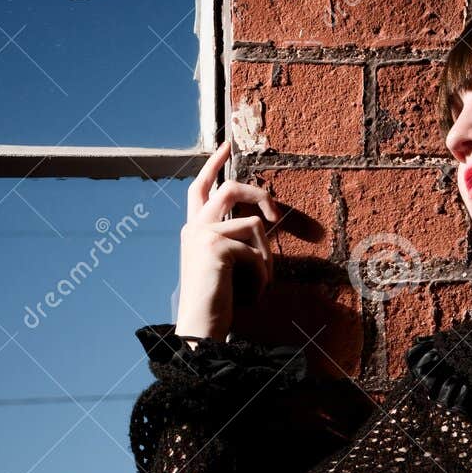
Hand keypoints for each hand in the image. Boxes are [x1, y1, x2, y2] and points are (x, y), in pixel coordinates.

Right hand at [175, 137, 279, 342]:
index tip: (227, 142)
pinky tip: (255, 294)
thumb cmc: (218, 304)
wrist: (201, 330)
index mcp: (194, 230)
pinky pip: (256, 250)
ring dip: (266, 255)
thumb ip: (238, 241)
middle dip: (260, 196)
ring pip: (253, 223)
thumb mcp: (227, 266)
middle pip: (230, 189)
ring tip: (261, 283)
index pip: (201, 187)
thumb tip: (267, 220)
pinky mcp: (215, 247)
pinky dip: (263, 275)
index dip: (214, 163)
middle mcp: (194, 228)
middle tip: (277, 216)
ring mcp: (202, 235)